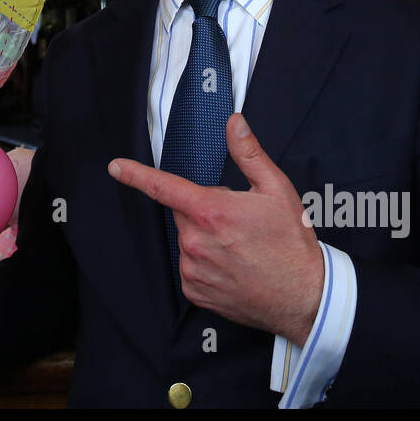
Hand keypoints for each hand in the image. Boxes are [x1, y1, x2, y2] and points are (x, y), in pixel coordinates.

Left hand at [107, 113, 323, 345]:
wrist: (303, 297)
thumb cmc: (292, 243)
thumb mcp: (277, 190)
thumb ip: (249, 154)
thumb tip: (234, 123)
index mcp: (211, 212)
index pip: (164, 187)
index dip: (136, 175)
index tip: (116, 167)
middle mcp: (195, 242)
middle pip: (185, 213)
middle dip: (205, 211)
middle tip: (238, 221)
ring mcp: (193, 270)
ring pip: (188, 241)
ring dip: (205, 238)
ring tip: (240, 247)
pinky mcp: (195, 292)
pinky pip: (190, 268)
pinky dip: (206, 264)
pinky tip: (233, 267)